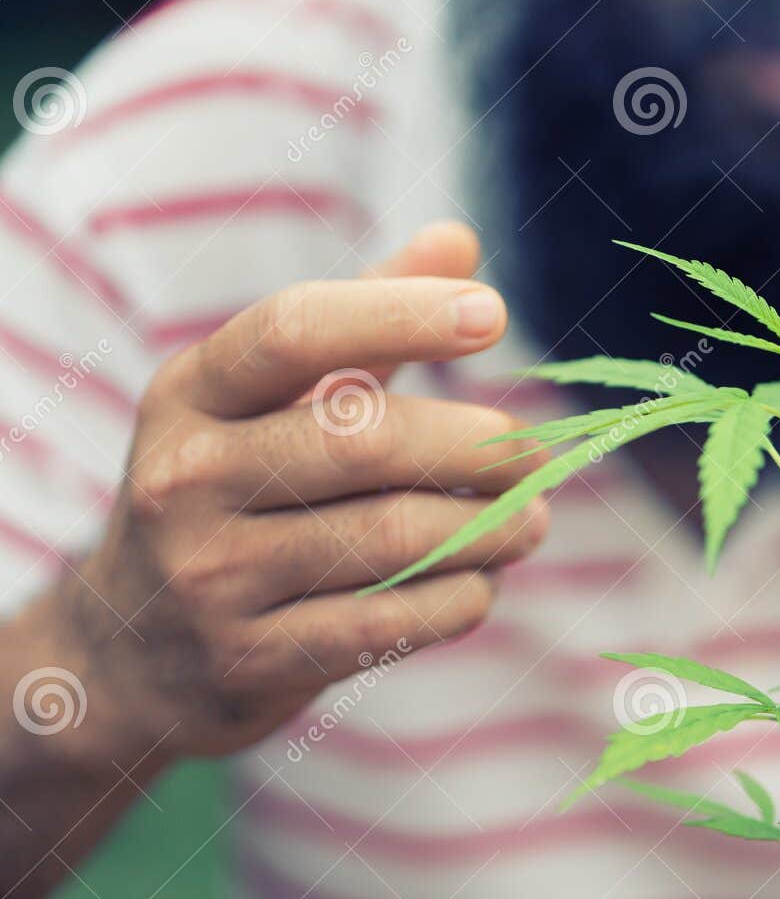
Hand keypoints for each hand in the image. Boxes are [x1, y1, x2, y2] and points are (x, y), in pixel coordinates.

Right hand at [63, 222, 547, 757]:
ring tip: (533, 520)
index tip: (492, 314)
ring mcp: (212, 576)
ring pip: (393, 537)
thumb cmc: (232, 494)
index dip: (402, 314)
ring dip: (490, 528)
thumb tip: (460, 239)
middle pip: (366, 439)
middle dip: (477, 445)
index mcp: (189, 393)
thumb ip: (363, 320)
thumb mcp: (264, 401)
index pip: (295, 329)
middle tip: (533, 455)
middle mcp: (186, 478)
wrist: (127, 653)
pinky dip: (460, 598)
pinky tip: (482, 582)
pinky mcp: (251, 658)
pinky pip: (390, 622)